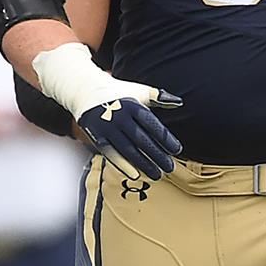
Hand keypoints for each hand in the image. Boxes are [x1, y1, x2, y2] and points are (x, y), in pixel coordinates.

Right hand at [33, 42, 182, 180]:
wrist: (86, 91)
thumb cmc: (119, 92)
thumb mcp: (139, 91)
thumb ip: (159, 97)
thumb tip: (179, 102)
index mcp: (133, 105)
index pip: (152, 125)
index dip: (165, 138)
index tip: (177, 150)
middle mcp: (119, 117)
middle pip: (142, 140)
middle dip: (157, 155)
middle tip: (170, 168)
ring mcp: (107, 128)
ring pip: (128, 150)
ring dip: (143, 164)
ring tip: (157, 175)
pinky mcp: (97, 137)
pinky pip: (112, 154)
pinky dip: (124, 165)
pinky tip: (136, 175)